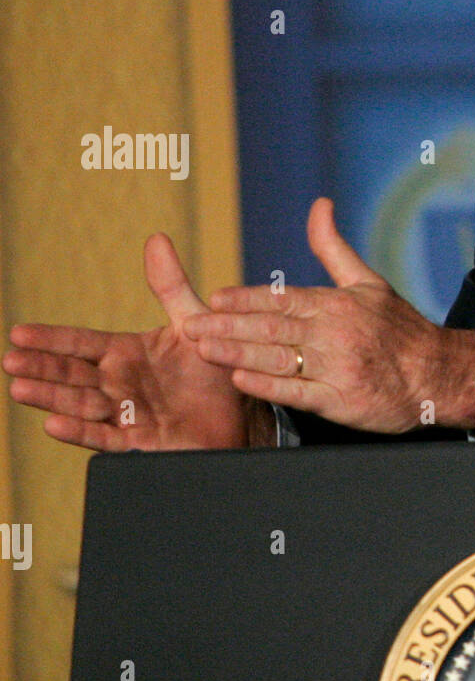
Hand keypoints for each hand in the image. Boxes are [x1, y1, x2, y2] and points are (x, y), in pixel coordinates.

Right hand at [3, 234, 268, 450]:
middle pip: (72, 375)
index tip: (19, 333)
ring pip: (81, 406)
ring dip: (51, 398)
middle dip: (41, 368)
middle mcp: (120, 384)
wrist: (245, 413)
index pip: (80, 344)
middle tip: (11, 361)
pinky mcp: (140, 442)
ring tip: (20, 389)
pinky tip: (54, 424)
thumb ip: (171, 286)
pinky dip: (81, 432)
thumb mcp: (194, 321)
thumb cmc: (216, 369)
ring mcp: (127, 414)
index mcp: (126, 354)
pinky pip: (106, 437)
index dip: (51, 339)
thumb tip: (156, 239)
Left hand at [185, 198, 474, 433]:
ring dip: (238, 353)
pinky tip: (242, 380)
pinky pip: (300, 392)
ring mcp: (338, 367)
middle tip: (191, 326)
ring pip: (279, 357)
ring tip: (203, 349)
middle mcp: (335, 332)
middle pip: (272, 327)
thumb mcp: (368, 282)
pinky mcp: (342, 400)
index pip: (282, 298)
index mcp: (337, 303)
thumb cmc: (400, 330)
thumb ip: (333, 247)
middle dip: (228, 326)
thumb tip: (319, 205)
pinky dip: (270, 386)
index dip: (245, 298)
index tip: (213, 298)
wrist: (440, 374)